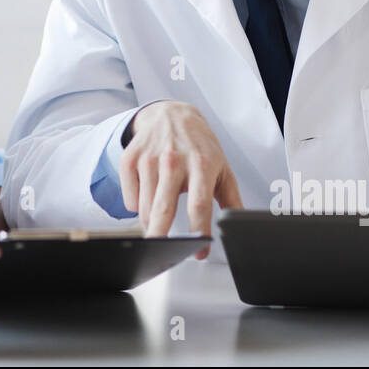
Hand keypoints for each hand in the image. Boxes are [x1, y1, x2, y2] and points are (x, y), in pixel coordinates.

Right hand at [120, 101, 243, 258]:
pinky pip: (129, 199)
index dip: (200, 230)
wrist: (171, 115)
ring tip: (162, 219)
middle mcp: (173, 160)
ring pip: (144, 208)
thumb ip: (232, 200)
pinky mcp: (130, 159)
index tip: (200, 252)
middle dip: (161, 236)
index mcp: (201, 164)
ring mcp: (149, 159)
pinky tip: (148, 197)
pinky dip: (137, 207)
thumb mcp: (221, 168)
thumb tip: (239, 226)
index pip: (199, 204)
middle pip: (164, 208)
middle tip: (162, 253)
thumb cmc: (199, 146)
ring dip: (152, 224)